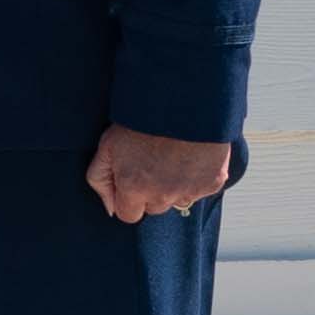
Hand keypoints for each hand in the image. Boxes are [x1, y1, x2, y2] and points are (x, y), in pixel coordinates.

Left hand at [84, 125, 230, 225]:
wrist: (184, 100)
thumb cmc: (142, 120)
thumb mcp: (107, 145)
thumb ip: (100, 179)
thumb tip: (110, 209)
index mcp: (134, 188)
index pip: (129, 215)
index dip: (128, 198)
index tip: (132, 180)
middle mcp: (163, 195)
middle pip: (154, 208)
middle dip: (151, 192)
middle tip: (152, 162)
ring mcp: (190, 190)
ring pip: (178, 200)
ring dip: (174, 186)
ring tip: (172, 157)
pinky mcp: (214, 182)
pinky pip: (200, 190)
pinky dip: (196, 178)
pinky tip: (190, 156)